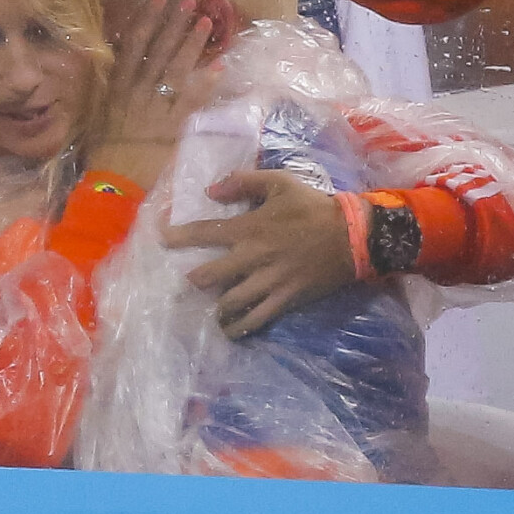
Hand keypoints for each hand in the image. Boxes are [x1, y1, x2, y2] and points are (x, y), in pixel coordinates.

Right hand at [86, 0, 212, 190]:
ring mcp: (154, 110)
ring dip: (192, 45)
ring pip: (175, 70)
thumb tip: (121, 65)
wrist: (111, 184)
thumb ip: (114, 89)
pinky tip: (219, 66)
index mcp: (117, 88)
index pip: (133, 45)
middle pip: (157, 52)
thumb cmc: (103, 152)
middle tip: (190, 1)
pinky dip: (205, 84)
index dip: (147, 19)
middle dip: (174, 24)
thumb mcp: (102, 114)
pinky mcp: (170, 128)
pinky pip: (190, 101)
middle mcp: (136, 93)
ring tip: (206, 23)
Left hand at [164, 169, 354, 335]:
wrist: (353, 235)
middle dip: (194, 279)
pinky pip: (255, 320)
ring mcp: (267, 282)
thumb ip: (244, 183)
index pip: (204, 233)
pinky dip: (239, 328)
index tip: (160, 239)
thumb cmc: (314, 206)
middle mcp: (253, 257)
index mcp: (249, 228)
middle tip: (190, 282)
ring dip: (216, 307)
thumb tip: (211, 191)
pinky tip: (230, 330)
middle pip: (208, 276)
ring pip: (229, 302)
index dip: (178, 237)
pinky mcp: (283, 299)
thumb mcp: (280, 183)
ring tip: (212, 309)